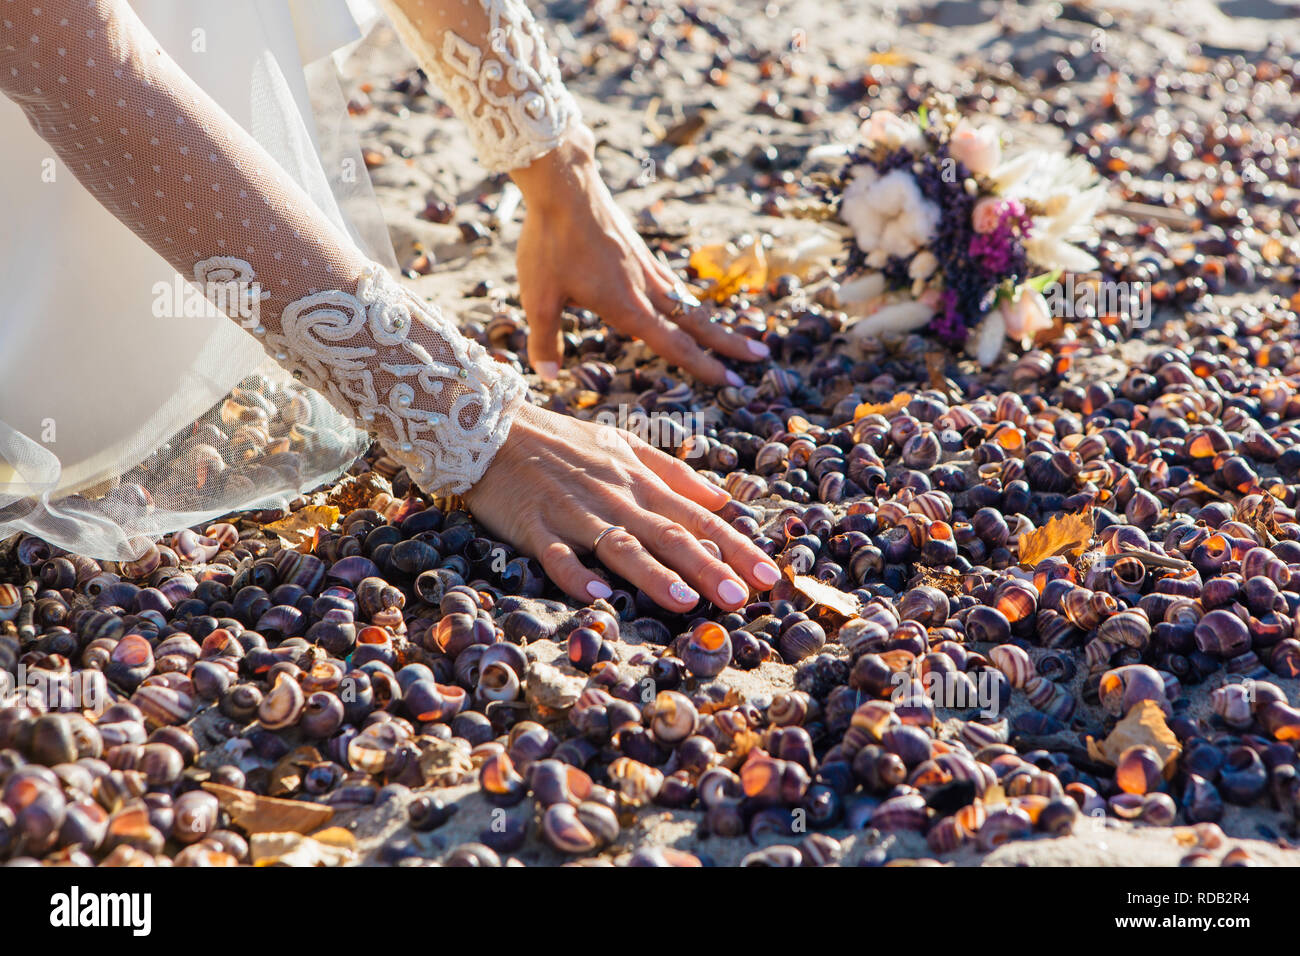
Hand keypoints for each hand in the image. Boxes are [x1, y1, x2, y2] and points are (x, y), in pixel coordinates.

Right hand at [463, 402, 781, 611]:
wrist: (494, 429)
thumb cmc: (564, 442)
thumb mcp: (624, 447)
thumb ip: (674, 474)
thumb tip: (724, 501)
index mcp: (640, 482)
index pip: (699, 519)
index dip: (737, 548)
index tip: (771, 577)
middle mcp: (615, 498)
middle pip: (668, 535)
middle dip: (708, 568)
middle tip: (741, 600)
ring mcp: (574, 514)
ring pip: (620, 546)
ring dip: (653, 574)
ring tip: (685, 602)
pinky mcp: (534, 528)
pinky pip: (557, 556)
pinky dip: (576, 576)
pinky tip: (598, 597)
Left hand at [510, 125, 768, 385]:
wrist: (564, 183)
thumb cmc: (549, 241)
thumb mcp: (538, 296)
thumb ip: (544, 339)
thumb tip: (545, 375)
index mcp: (627, 306)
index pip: (675, 344)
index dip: (703, 366)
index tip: (730, 381)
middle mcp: (645, 287)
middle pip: (696, 323)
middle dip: (729, 345)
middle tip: (760, 359)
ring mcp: (646, 266)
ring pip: (688, 301)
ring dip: (713, 322)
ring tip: (734, 337)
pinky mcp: (640, 249)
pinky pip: (671, 281)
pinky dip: (687, 299)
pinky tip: (686, 301)